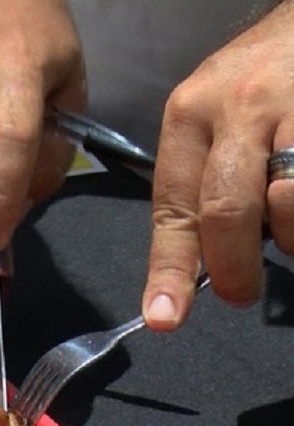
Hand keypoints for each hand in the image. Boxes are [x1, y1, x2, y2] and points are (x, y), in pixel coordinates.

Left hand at [144, 3, 293, 330]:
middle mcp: (238, 108)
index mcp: (190, 115)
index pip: (173, 204)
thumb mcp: (210, 119)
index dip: (170, 268)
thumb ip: (201, 184)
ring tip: (286, 230)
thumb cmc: (257, 86)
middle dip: (233, 269)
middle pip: (227, 210)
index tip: (164, 318)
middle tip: (240, 292)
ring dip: (289, 237)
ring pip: (288, 204)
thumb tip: (196, 268)